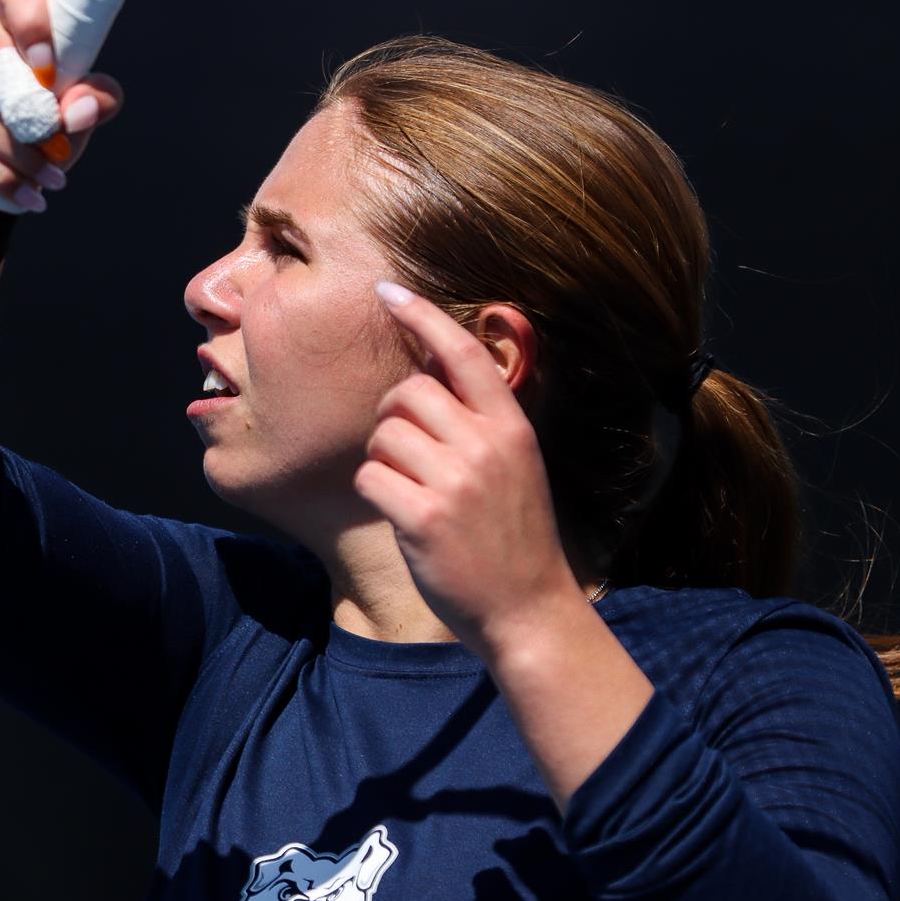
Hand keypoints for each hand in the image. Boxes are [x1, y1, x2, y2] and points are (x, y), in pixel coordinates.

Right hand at [0, 0, 124, 210]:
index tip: (49, 64)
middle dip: (32, 117)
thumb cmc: (34, 129)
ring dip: (18, 157)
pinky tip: (20, 196)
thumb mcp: (75, 116)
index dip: (32, 18)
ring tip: (48, 184)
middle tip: (60, 155)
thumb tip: (78, 109)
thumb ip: (95, 101)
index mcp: (14, 24)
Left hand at [354, 281, 585, 653]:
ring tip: (410, 489)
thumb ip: (479, 422)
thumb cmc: (514, 536)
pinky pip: (371, 477)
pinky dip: (376, 492)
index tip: (389, 292)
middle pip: (407, 392)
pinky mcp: (423, 518)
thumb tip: (429, 378)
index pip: (463, 353)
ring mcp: (455, 482)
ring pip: (383, 434)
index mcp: (511, 428)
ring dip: (383, 459)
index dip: (423, 316)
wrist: (528, 609)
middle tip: (408, 453)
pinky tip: (401, 516)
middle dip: (393, 417)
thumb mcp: (516, 465)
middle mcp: (485, 446)